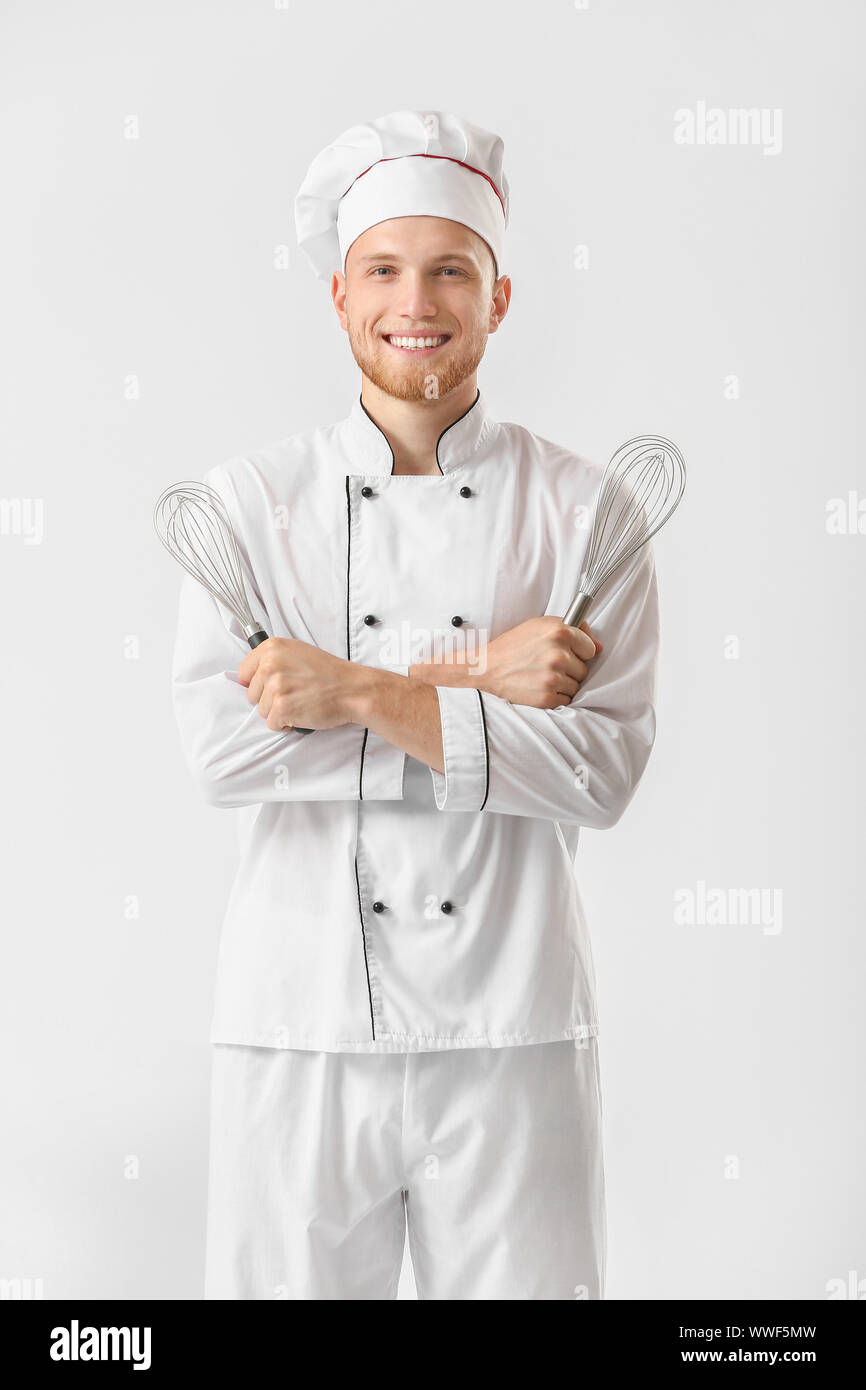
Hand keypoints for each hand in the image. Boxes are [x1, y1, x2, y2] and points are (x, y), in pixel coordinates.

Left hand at [238, 638, 360, 730]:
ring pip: (261, 710)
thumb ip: (274, 659)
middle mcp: (270, 664)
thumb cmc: (330, 674)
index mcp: (272, 647)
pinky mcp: (281, 707)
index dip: (257, 683)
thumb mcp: (299, 652)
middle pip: (252, 693)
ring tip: (300, 702)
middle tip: (294, 693)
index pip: (245, 671)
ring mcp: (275, 686)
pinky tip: (302, 712)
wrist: (352, 689)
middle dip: (270, 698)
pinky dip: (286, 724)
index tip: (270, 686)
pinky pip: (272, 724)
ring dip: (279, 711)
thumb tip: (253, 674)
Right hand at [410, 618, 602, 707]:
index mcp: (559, 631)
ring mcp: (553, 677)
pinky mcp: (547, 698)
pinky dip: (555, 697)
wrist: (486, 669)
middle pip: (584, 669)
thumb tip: (598, 645)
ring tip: (541, 676)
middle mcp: (558, 654)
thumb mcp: (539, 626)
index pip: (590, 647)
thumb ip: (572, 628)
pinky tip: (538, 687)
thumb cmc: (514, 646)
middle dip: (570, 668)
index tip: (565, 652)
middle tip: (546, 665)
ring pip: (576, 686)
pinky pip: (566, 700)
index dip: (579, 651)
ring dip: (563, 684)